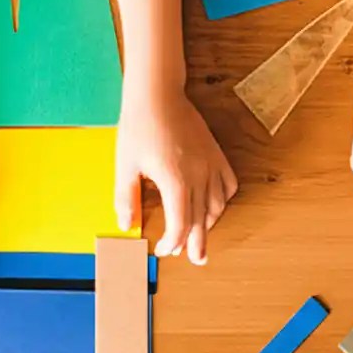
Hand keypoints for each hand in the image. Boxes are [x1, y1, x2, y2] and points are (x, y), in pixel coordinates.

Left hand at [114, 89, 237, 264]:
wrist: (157, 93)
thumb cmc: (139, 126)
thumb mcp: (125, 165)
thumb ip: (126, 198)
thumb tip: (126, 225)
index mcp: (175, 181)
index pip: (180, 226)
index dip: (172, 242)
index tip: (163, 248)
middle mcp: (198, 175)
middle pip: (201, 220)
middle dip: (197, 243)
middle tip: (197, 259)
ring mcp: (210, 164)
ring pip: (217, 204)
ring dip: (209, 223)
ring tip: (201, 234)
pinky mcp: (215, 153)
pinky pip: (227, 184)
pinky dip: (222, 199)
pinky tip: (214, 205)